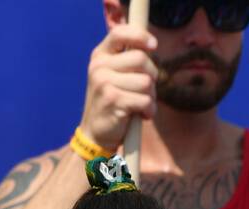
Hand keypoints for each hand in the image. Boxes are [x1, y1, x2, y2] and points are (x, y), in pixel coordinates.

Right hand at [80, 23, 158, 152]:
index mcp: (100, 56)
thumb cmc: (112, 102)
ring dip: (151, 96)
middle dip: (152, 75)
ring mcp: (103, 83)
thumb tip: (152, 48)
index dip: (141, 36)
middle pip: (141, 58)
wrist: (95, 135)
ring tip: (141, 105)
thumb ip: (128, 60)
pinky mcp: (112, 100)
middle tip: (146, 90)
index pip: (121, 33)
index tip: (153, 46)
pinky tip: (141, 115)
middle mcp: (99, 67)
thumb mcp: (114, 76)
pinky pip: (144, 99)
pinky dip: (148, 110)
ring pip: (146, 81)